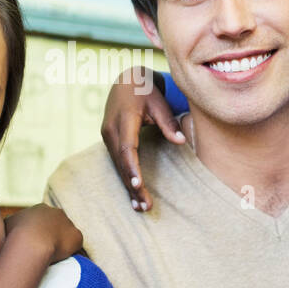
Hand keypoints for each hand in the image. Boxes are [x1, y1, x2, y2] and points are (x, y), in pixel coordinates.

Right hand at [5, 203, 82, 263]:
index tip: (35, 243)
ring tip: (54, 258)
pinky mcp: (77, 236)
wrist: (30, 243)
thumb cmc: (14, 236)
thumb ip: (8, 227)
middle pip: (56, 225)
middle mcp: (56, 212)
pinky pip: (75, 245)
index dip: (38, 232)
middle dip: (51, 236)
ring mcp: (68, 224)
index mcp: (40, 209)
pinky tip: (64, 261)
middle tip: (45, 250)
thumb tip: (3, 233)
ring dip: (62, 244)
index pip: (41, 220)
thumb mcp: (5, 227)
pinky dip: (71, 252)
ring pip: (66, 235)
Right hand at [101, 66, 183, 211]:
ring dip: (128, 187)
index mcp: (123, 119)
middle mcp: (111, 130)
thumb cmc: (145, 90)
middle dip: (132, 185)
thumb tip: (181, 141)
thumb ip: (168, 122)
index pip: (127, 148)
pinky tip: (133, 195)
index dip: (132, 167)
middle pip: (121, 162)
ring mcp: (107, 136)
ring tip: (140, 207)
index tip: (139, 185)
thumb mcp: (158, 102)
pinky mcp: (110, 141)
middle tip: (145, 206)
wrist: (125, 80)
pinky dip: (125, 178)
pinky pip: (117, 163)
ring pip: (117, 166)